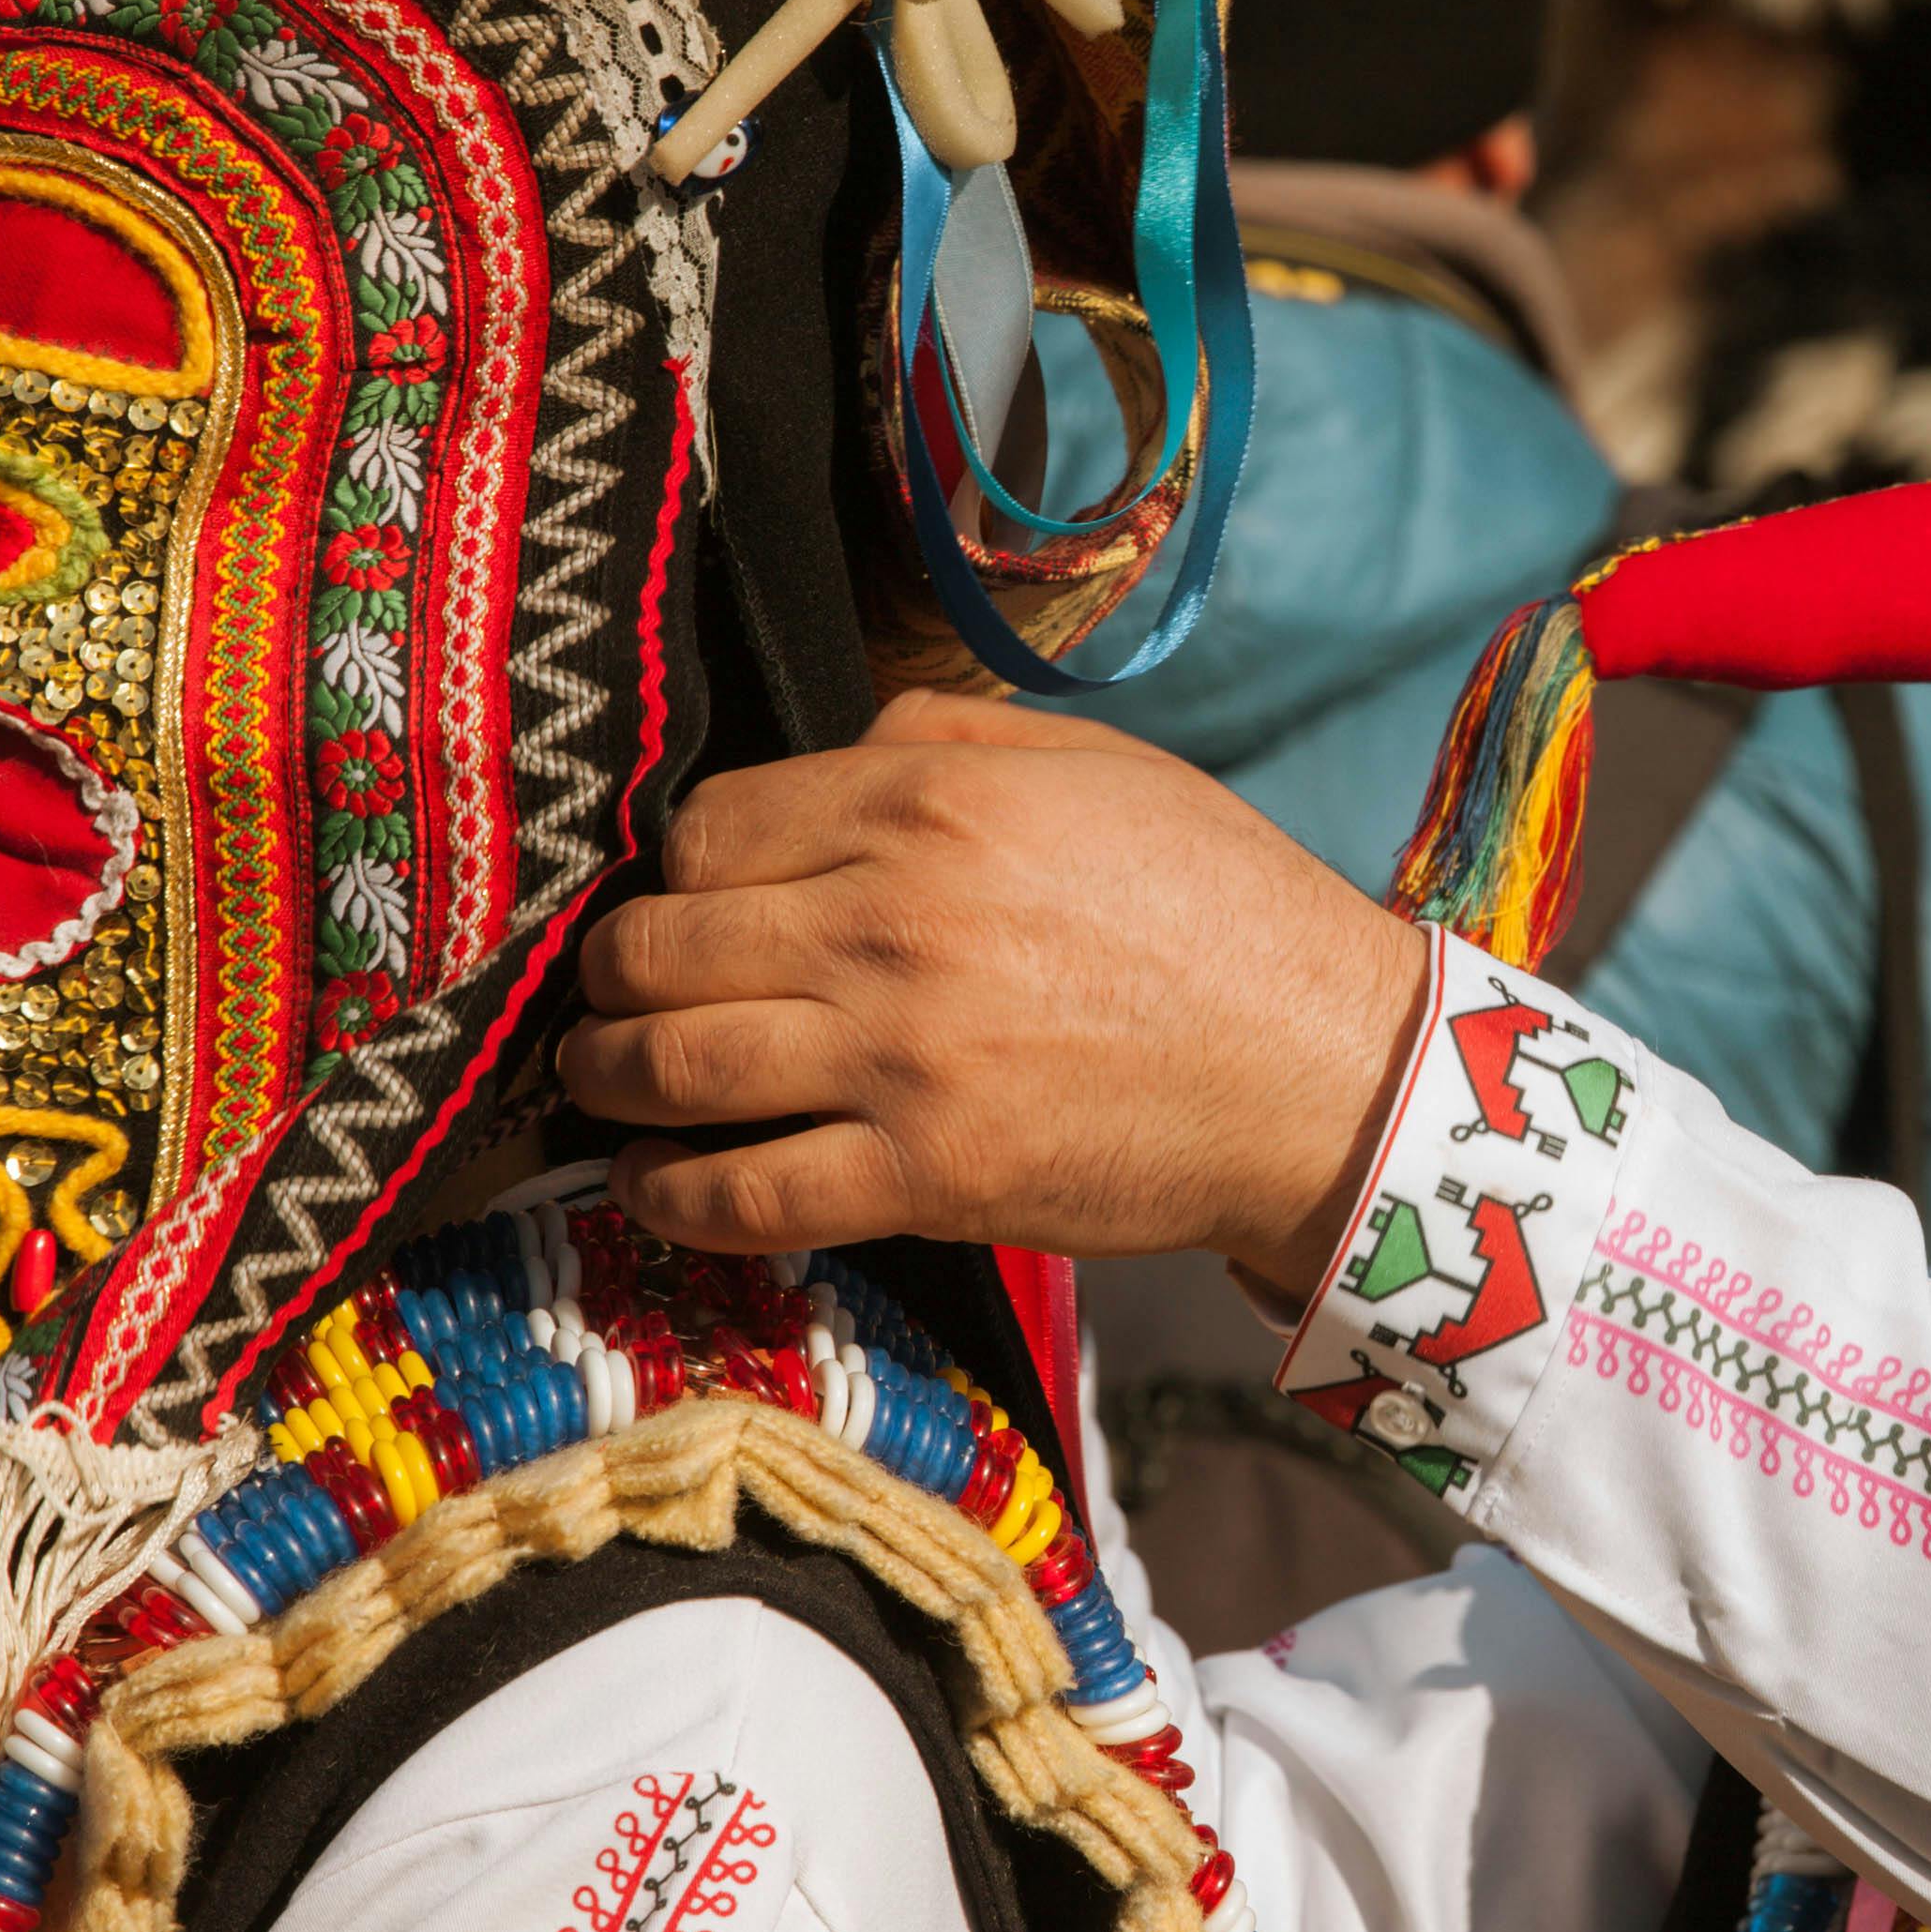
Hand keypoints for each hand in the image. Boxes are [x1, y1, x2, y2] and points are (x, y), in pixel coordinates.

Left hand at [567, 692, 1429, 1294]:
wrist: (1322, 1070)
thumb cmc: (1219, 908)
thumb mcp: (1096, 768)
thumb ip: (943, 735)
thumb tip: (828, 752)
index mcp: (927, 801)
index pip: (709, 829)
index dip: (680, 869)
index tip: (692, 902)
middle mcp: (890, 918)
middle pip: (660, 944)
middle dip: (617, 973)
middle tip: (620, 994)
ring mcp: (900, 1056)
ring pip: (671, 1066)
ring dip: (610, 1078)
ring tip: (608, 1082)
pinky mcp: (925, 1177)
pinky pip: (743, 1195)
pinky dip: (671, 1196)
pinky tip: (657, 1184)